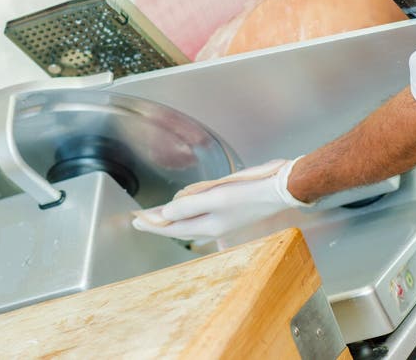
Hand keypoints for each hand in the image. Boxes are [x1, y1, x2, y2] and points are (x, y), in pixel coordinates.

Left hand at [132, 158, 310, 239]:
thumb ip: (189, 204)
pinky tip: (189, 212)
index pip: (172, 227)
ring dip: (173, 218)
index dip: (152, 223)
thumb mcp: (215, 196)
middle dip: (159, 222)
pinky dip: (189, 213)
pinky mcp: (230, 209)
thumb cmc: (250, 193)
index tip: (134, 221)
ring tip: (158, 215)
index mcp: (208, 225)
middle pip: (179, 226)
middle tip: (139, 220)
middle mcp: (213, 226)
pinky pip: (201, 215)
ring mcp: (222, 219)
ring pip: (189, 221)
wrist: (281, 189)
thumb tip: (166, 214)